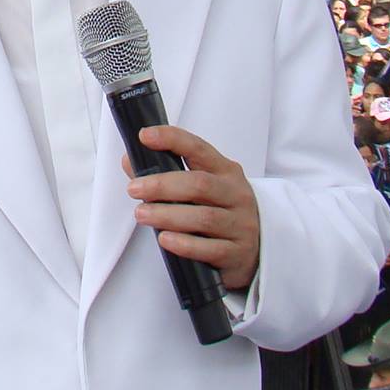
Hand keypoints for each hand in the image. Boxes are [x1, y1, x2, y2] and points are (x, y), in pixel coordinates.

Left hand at [124, 125, 261, 291]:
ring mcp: (240, 225)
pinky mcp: (237, 253)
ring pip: (204, 218)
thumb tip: (130, 161)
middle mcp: (236, 195)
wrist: (258, 247)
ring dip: (168, 215)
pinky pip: (210, 249)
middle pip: (200, 184)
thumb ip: (168, 174)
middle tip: (135, 188)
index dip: (172, 140)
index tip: (146, 136)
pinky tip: (165, 239)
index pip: (199, 149)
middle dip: (163, 185)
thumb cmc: (224, 212)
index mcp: (226, 172)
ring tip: (142, 214)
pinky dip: (185, 244)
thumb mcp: (203, 188)